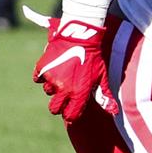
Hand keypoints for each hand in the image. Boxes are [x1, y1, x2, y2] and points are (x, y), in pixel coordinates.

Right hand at [28, 8, 115, 122]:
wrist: (80, 37)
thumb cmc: (93, 58)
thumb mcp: (101, 76)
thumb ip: (105, 96)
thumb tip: (113, 112)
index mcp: (78, 93)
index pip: (70, 116)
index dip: (71, 114)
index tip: (72, 108)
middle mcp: (63, 89)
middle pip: (54, 109)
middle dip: (58, 105)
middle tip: (64, 95)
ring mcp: (51, 79)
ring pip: (48, 91)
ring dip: (53, 86)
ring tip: (62, 75)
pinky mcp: (42, 69)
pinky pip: (38, 79)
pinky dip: (43, 75)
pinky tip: (52, 68)